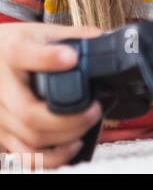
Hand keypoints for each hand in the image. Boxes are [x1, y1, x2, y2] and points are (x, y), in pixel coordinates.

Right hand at [0, 22, 104, 168]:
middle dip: (68, 118)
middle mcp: (1, 88)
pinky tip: (71, 145)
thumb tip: (104, 40)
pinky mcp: (3, 134)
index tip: (71, 58)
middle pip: (29, 113)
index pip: (22, 55)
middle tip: (93, 108)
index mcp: (11, 52)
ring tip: (87, 124)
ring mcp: (0, 115)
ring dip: (65, 137)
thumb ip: (72, 36)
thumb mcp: (40, 32)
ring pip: (30, 138)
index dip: (47, 59)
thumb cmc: (14, 45)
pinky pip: (26, 156)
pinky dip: (52, 157)